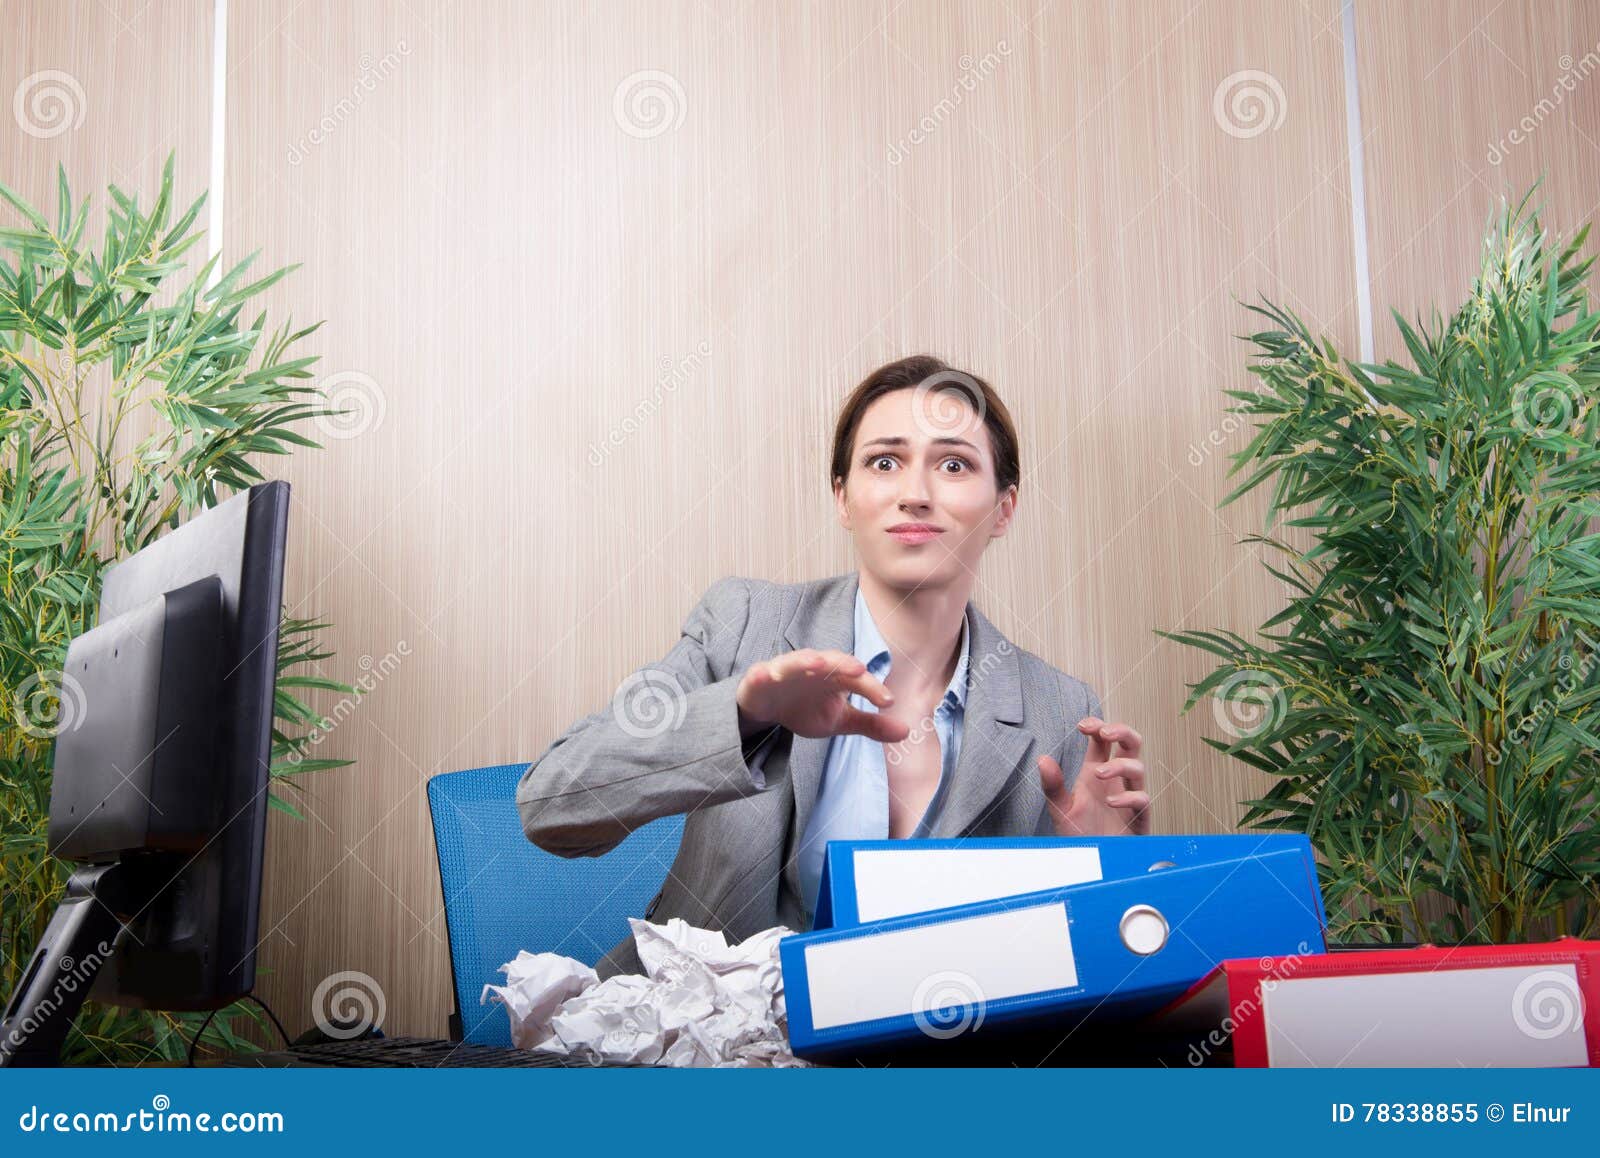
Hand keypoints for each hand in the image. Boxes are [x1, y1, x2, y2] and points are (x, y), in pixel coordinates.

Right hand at [736, 649, 909, 742]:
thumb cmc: (807, 707)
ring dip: (805, 661)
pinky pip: (761, 673)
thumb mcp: (840, 720)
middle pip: (829, 662)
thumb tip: (907, 731)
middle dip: (842, 664)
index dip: (872, 688)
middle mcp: (812, 667)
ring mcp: (785, 670)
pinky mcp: (760, 677)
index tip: (888, 702)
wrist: (768, 707)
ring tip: (815, 663)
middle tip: (858, 670)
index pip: (856, 678)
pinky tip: (765, 675)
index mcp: (834, 676)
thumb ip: (871, 724)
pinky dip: (764, 673)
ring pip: (796, 661)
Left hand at [1037, 716, 1150, 835]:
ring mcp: (1129, 796)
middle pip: (1131, 744)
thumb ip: (1052, 785)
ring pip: (1139, 768)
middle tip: (1105, 733)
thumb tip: (1042, 759)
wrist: (1091, 864)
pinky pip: (1142, 799)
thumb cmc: (1079, 834)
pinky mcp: (1138, 818)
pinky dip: (1128, 797)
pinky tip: (1111, 802)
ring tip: (1098, 773)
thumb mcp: (1060, 808)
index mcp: (1096, 772)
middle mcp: (1115, 780)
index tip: (1082, 725)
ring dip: (1120, 765)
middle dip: (1122, 731)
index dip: (1097, 727)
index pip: (1103, 740)